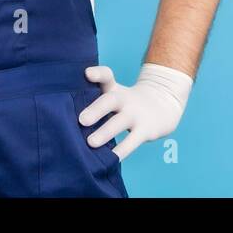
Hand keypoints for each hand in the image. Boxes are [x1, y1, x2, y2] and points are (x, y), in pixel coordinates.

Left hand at [79, 63, 193, 160]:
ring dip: (105, 133)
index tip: (87, 74)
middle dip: (96, 110)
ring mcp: (135, 115)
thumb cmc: (126, 103)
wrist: (163, 105)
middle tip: (82, 120)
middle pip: (110, 100)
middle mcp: (124, 100)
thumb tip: (69, 120)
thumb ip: (93, 102)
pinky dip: (122, 151)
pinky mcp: (145, 130)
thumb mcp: (114, 95)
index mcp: (114, 89)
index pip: (106, 76)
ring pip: (119, 123)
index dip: (98, 74)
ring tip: (91, 143)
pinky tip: (110, 159)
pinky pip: (132, 141)